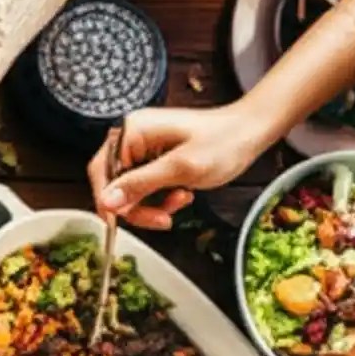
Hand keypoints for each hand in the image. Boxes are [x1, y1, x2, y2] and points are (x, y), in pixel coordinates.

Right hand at [89, 104, 271, 229]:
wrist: (252, 132)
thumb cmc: (223, 142)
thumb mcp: (180, 169)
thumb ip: (140, 185)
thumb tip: (106, 202)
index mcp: (132, 131)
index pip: (102, 172)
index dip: (109, 201)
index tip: (119, 224)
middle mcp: (132, 137)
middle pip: (115, 183)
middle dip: (139, 205)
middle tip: (163, 219)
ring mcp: (143, 147)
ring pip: (131, 190)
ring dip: (153, 203)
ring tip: (181, 200)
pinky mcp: (154, 158)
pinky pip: (145, 186)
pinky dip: (161, 197)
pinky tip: (182, 194)